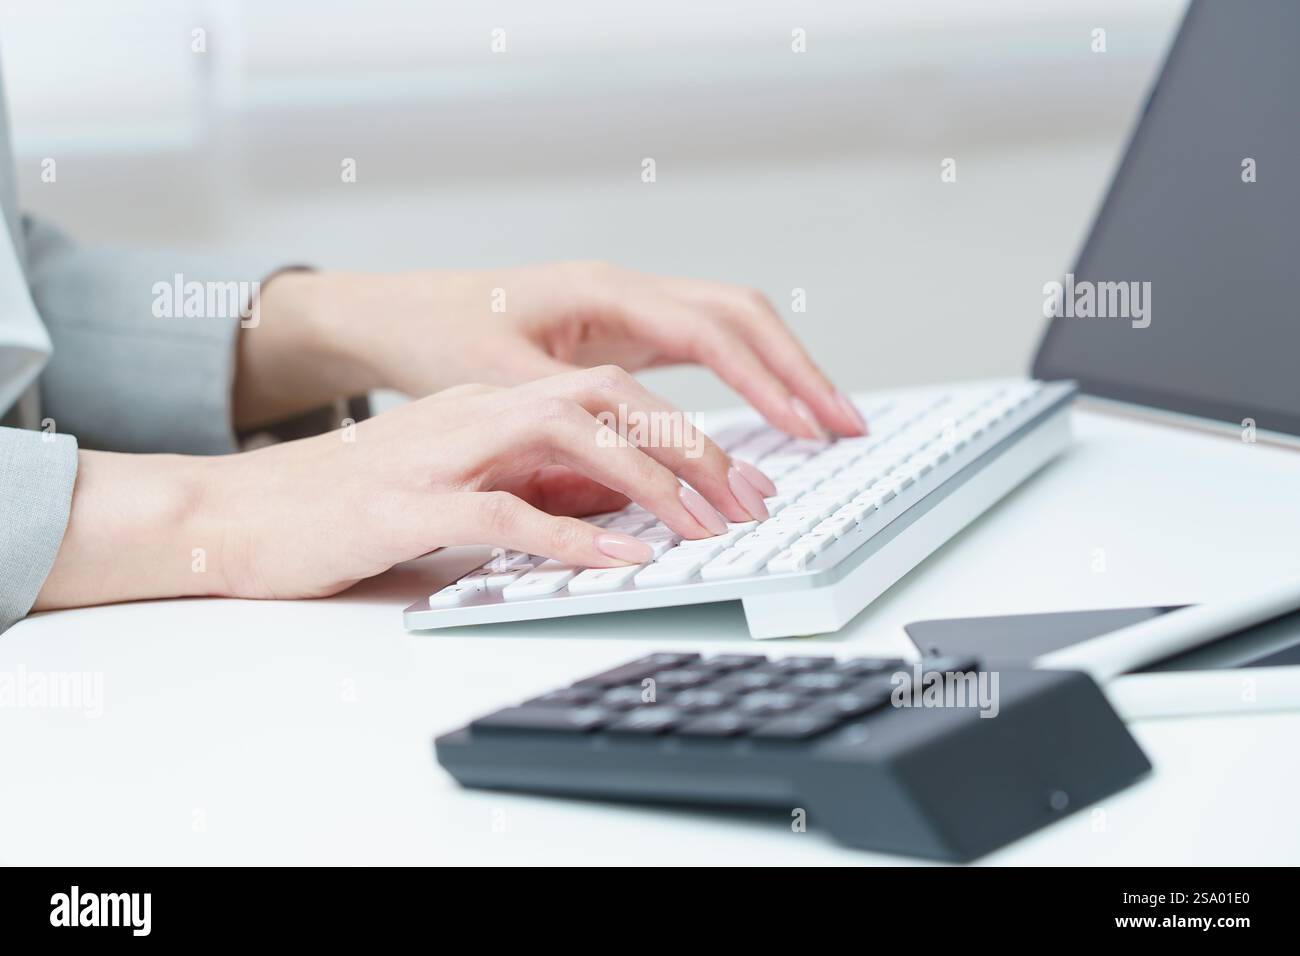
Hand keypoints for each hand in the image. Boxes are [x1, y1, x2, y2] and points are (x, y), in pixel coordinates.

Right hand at [36, 368, 778, 607]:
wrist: (240, 513)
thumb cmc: (355, 502)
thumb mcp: (466, 484)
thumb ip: (537, 483)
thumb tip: (619, 506)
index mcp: (494, 400)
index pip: (613, 391)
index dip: (687, 429)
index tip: (744, 479)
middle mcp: (476, 410)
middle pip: (608, 397)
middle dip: (692, 445)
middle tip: (751, 499)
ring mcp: (441, 449)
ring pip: (567, 434)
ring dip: (647, 480)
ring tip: (703, 526)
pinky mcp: (404, 501)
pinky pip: (503, 509)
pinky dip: (571, 535)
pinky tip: (621, 560)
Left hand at [254, 262, 867, 439]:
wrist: (401, 314)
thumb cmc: (438, 338)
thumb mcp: (491, 377)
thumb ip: (567, 409)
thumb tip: (639, 458)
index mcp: (603, 291)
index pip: (711, 332)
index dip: (766, 381)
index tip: (806, 426)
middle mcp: (627, 289)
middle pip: (743, 315)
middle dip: (800, 369)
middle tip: (847, 425)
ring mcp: (630, 306)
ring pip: (733, 325)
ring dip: (783, 371)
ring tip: (829, 421)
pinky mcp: (625, 330)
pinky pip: (706, 346)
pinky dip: (748, 375)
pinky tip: (772, 410)